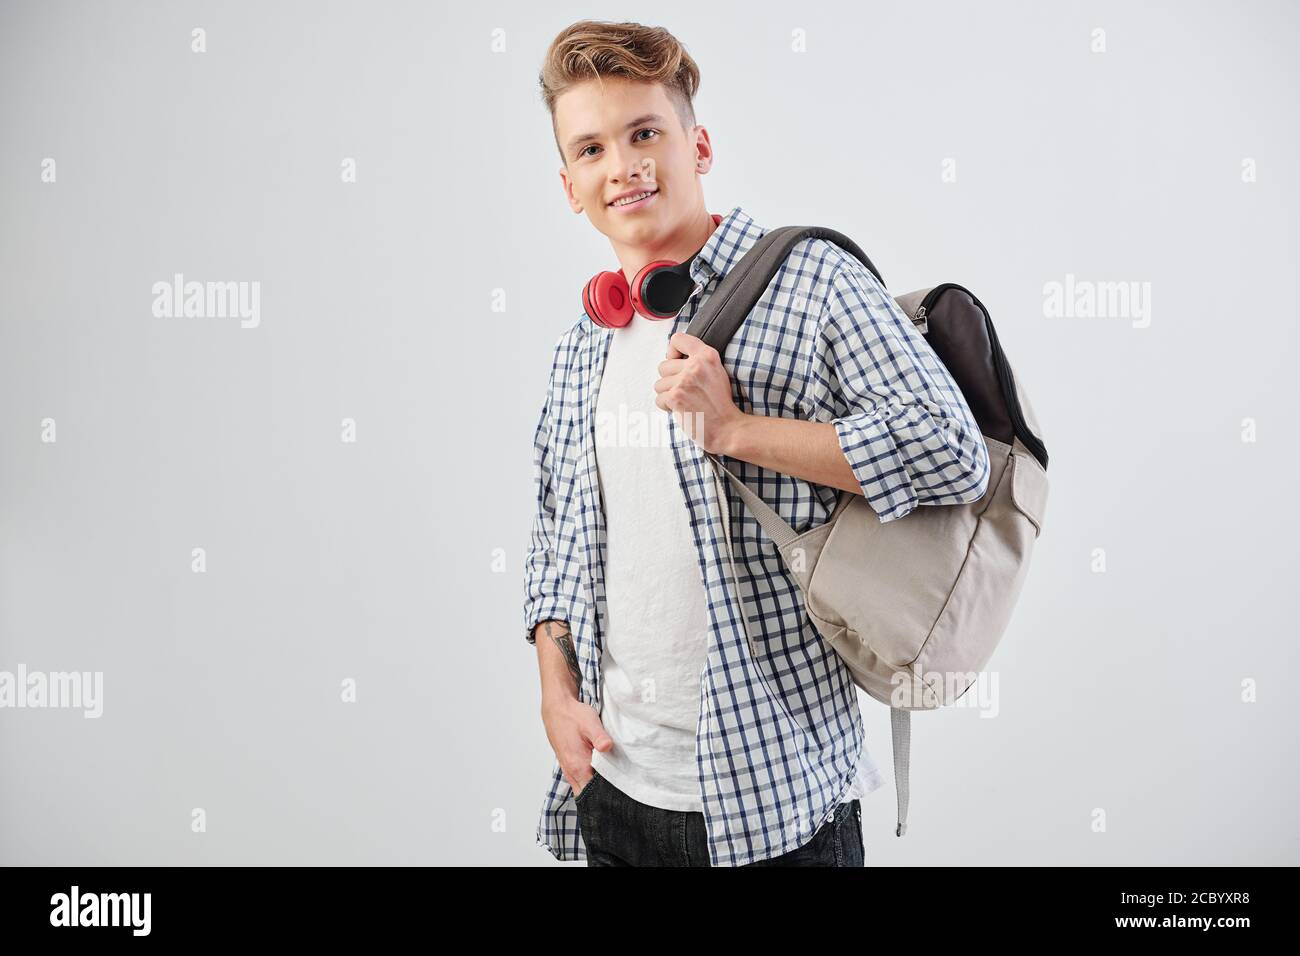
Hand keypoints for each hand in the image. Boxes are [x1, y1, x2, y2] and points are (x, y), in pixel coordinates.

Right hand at [541, 694, 612, 796]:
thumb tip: (607, 747)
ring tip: (611, 787)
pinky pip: (579, 782)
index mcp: (578, 765)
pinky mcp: (568, 765)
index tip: (619, 797)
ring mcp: (569, 770)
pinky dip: (588, 783)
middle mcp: (572, 772)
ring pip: (582, 789)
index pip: (593, 793)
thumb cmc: (572, 716)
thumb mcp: (590, 723)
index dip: (606, 797)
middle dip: (601, 798)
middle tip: (617, 796)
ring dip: (594, 790)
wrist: (556, 709)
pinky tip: (599, 776)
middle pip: (588, 796)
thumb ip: (599, 737)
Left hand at [654, 332, 745, 452]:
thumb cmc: (721, 404)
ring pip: (659, 384)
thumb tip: (674, 357)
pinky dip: (667, 407)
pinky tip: (681, 410)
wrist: (727, 428)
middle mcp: (695, 366)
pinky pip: (659, 399)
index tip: (677, 362)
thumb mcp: (717, 372)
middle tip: (685, 391)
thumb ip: (698, 361)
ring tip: (684, 401)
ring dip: (667, 395)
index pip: (678, 339)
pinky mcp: (675, 397)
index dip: (672, 351)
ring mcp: (684, 381)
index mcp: (707, 355)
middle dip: (670, 380)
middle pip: (663, 366)